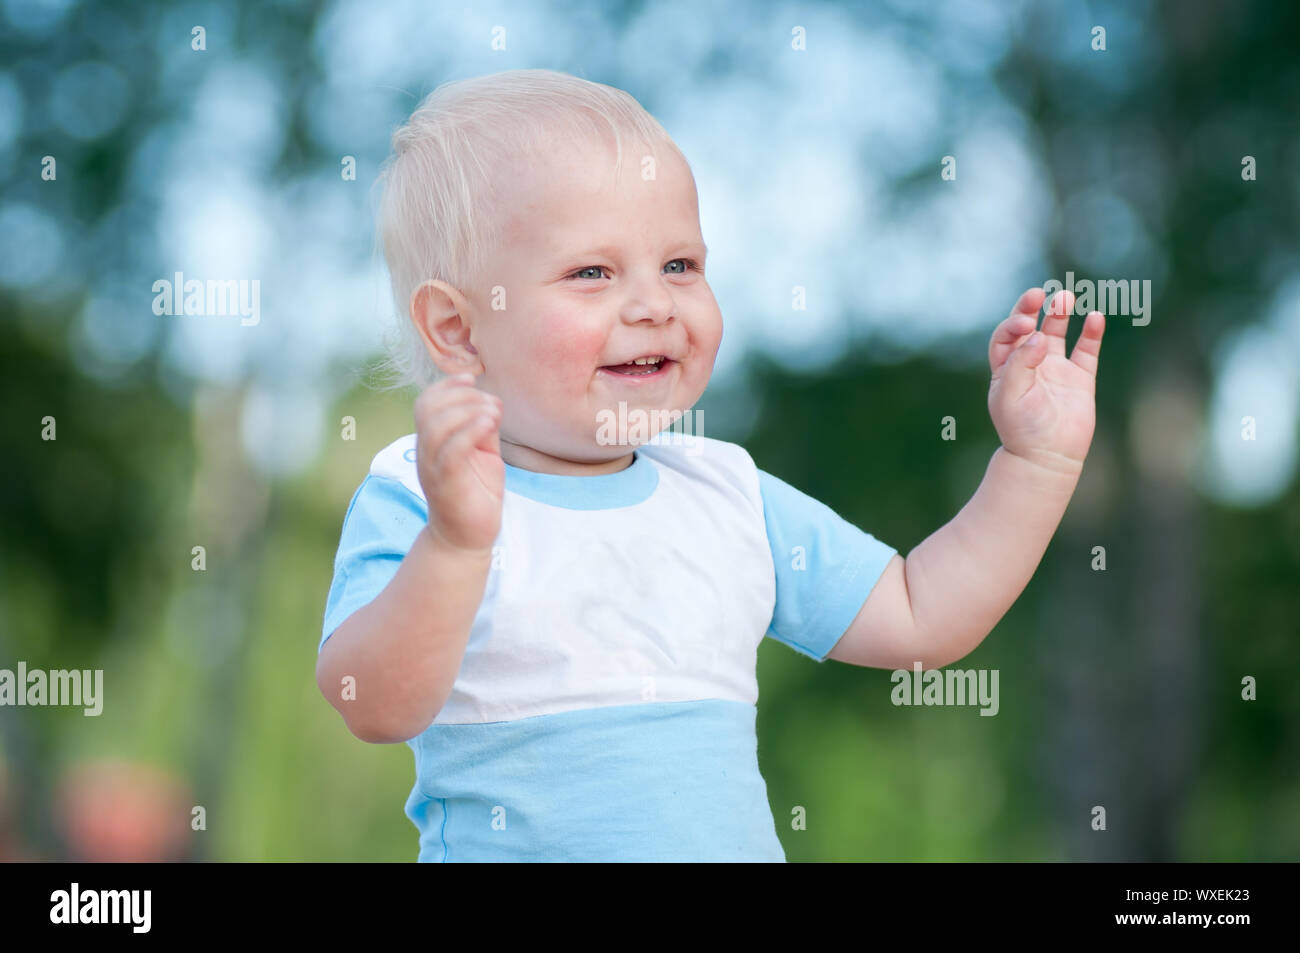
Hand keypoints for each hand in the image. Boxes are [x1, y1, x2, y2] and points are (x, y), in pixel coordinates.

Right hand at [413, 373, 504, 551]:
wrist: (467, 538)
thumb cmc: (476, 492)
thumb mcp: (483, 452)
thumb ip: (484, 427)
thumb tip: (492, 401)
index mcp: (432, 441)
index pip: (426, 402)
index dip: (446, 385)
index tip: (472, 378)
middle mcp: (426, 452)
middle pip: (428, 409)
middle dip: (462, 396)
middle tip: (490, 404)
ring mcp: (433, 468)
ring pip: (436, 427)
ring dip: (467, 411)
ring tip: (493, 413)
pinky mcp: (446, 485)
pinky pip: (451, 452)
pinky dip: (469, 432)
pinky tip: (489, 425)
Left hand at [987, 288, 1104, 475]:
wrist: (1048, 457)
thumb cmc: (1021, 429)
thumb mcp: (1009, 396)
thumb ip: (1020, 363)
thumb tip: (1040, 335)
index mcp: (1005, 367)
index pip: (1006, 335)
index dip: (1014, 324)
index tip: (1027, 323)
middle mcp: (1029, 363)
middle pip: (1028, 326)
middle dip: (1031, 308)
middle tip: (1039, 294)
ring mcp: (1055, 369)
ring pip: (1056, 332)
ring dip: (1059, 313)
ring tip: (1065, 297)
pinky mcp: (1080, 378)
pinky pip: (1086, 350)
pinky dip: (1092, 332)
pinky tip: (1096, 317)